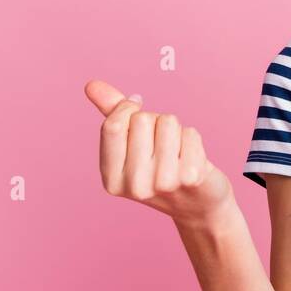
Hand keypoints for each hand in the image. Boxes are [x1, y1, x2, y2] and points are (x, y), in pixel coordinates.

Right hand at [83, 79, 232, 223]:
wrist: (198, 206)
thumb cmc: (161, 169)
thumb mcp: (131, 146)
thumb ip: (112, 114)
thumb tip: (91, 85)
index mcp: (111, 179)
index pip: (113, 125)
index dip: (128, 109)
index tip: (137, 111)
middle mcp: (134, 186)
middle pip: (141, 120)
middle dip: (154, 122)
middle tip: (162, 146)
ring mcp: (163, 183)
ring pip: (167, 122)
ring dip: (175, 130)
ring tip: (177, 153)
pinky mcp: (191, 178)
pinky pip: (190, 133)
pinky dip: (193, 139)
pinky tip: (193, 160)